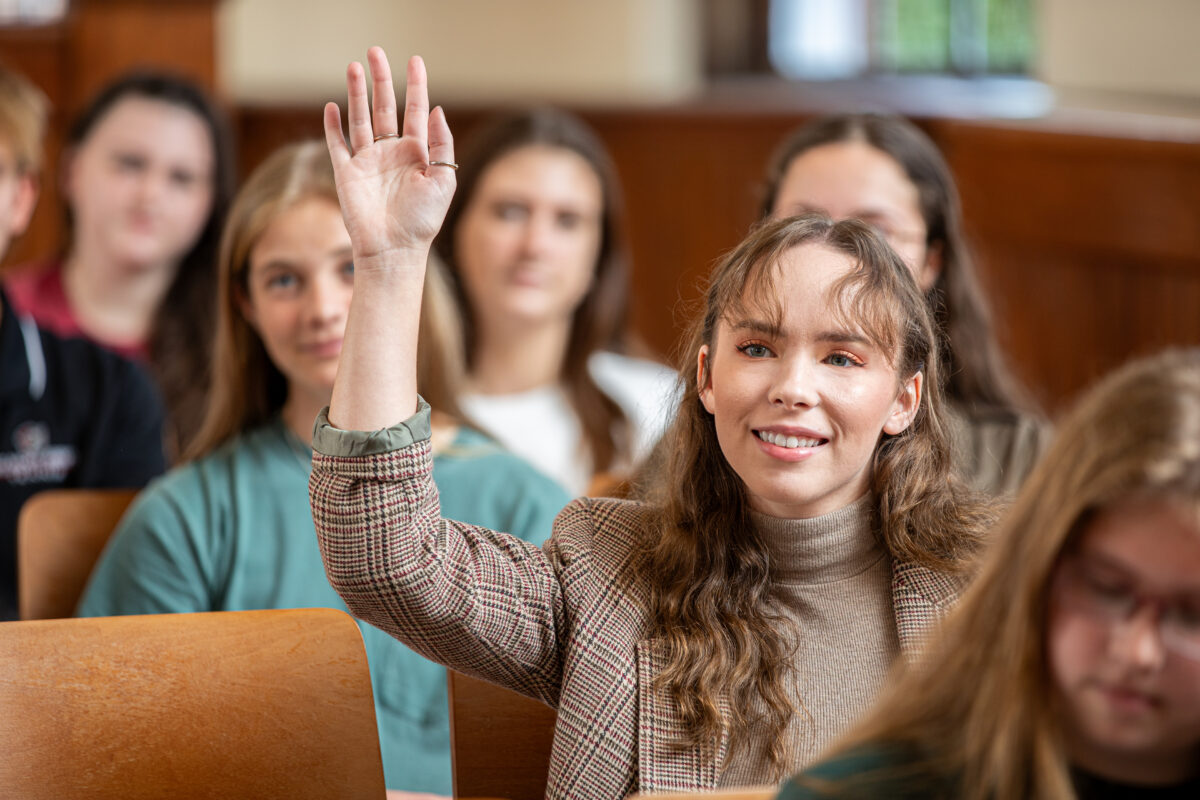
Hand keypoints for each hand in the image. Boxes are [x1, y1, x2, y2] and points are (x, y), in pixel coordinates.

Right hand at [323, 48, 455, 267]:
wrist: (394, 249)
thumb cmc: (423, 220)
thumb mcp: (444, 180)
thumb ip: (441, 145)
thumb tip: (437, 110)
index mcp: (416, 154)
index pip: (416, 111)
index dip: (416, 86)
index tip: (415, 61)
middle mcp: (391, 154)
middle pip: (384, 107)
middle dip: (381, 80)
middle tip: (376, 52)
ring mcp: (367, 162)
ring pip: (360, 119)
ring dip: (357, 93)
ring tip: (355, 66)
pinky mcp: (347, 174)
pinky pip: (337, 145)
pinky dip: (333, 125)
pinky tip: (332, 106)